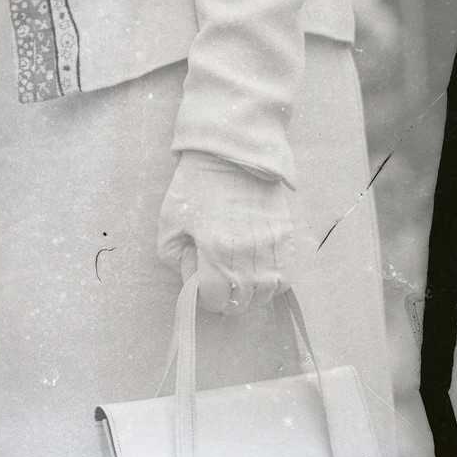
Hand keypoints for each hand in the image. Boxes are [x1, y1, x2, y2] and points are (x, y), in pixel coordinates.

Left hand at [156, 149, 295, 314]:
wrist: (229, 155)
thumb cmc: (194, 187)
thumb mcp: (170, 222)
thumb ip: (176, 259)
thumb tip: (192, 281)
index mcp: (216, 251)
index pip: (217, 300)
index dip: (207, 298)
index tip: (202, 287)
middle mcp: (248, 255)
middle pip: (244, 302)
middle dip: (229, 299)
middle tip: (220, 285)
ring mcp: (272, 247)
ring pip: (268, 293)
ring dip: (253, 293)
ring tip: (240, 280)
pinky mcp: (287, 238)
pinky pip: (286, 277)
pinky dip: (272, 281)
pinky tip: (258, 270)